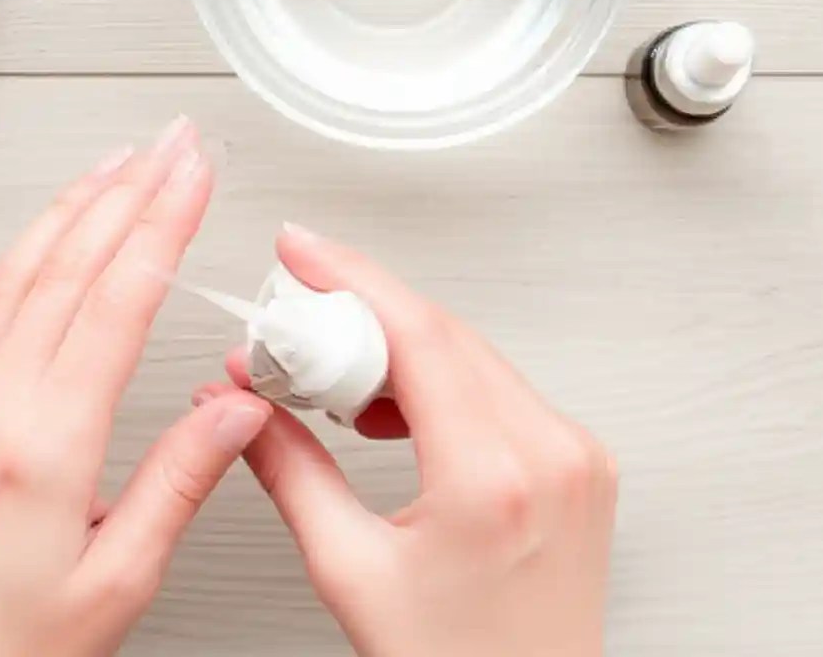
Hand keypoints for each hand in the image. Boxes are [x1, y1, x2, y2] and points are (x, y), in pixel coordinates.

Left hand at [0, 117, 272, 656]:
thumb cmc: (21, 644)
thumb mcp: (124, 576)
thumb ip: (180, 479)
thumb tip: (235, 405)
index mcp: (48, 447)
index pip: (118, 303)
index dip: (163, 227)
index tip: (194, 176)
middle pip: (70, 272)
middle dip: (129, 195)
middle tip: (170, 146)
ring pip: (12, 280)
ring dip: (65, 210)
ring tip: (108, 163)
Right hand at [199, 224, 617, 656]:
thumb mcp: (350, 570)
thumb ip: (289, 473)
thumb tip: (244, 409)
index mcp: (493, 478)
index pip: (416, 334)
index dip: (348, 278)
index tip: (300, 251)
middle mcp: (550, 453)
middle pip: (441, 334)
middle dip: (358, 317)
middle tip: (294, 328)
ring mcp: (574, 455)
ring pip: (471, 354)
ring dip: (398, 349)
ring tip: (336, 383)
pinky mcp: (578, 462)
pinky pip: (499, 387)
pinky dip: (440, 380)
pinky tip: (394, 407)